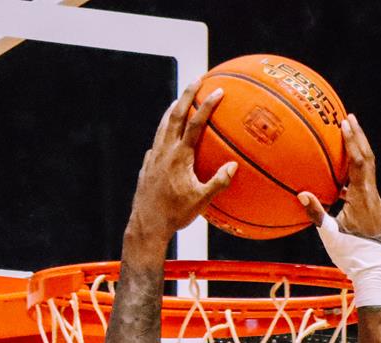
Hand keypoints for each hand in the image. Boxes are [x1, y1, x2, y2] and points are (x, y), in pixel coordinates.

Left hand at [126, 85, 236, 248]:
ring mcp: (153, 157)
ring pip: (163, 126)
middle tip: (197, 80)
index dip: (207, 106)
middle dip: (187, 95)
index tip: (218, 91)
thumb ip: (218, 182)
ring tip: (180, 100)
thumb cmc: (175, 215)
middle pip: (176, 115)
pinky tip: (167, 135)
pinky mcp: (147, 165)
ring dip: (173, 110)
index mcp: (180, 157)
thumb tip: (234, 166)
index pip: (196, 124)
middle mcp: (164, 151)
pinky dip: (164, 132)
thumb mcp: (202, 201)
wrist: (146, 225)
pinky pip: (157, 142)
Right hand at [298, 116, 380, 244]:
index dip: (352, 141)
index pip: (359, 163)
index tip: (345, 123)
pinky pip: (363, 180)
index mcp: (362, 198)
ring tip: (347, 135)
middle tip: (349, 118)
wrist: (374, 268)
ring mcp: (373, 201)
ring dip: (358, 150)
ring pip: (367, 168)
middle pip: (367, 159)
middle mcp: (371, 195)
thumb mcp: (331, 235)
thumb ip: (317, 214)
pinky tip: (342, 169)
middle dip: (359, 137)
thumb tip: (302, 194)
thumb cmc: (352, 254)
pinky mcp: (371, 207)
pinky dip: (355, 168)